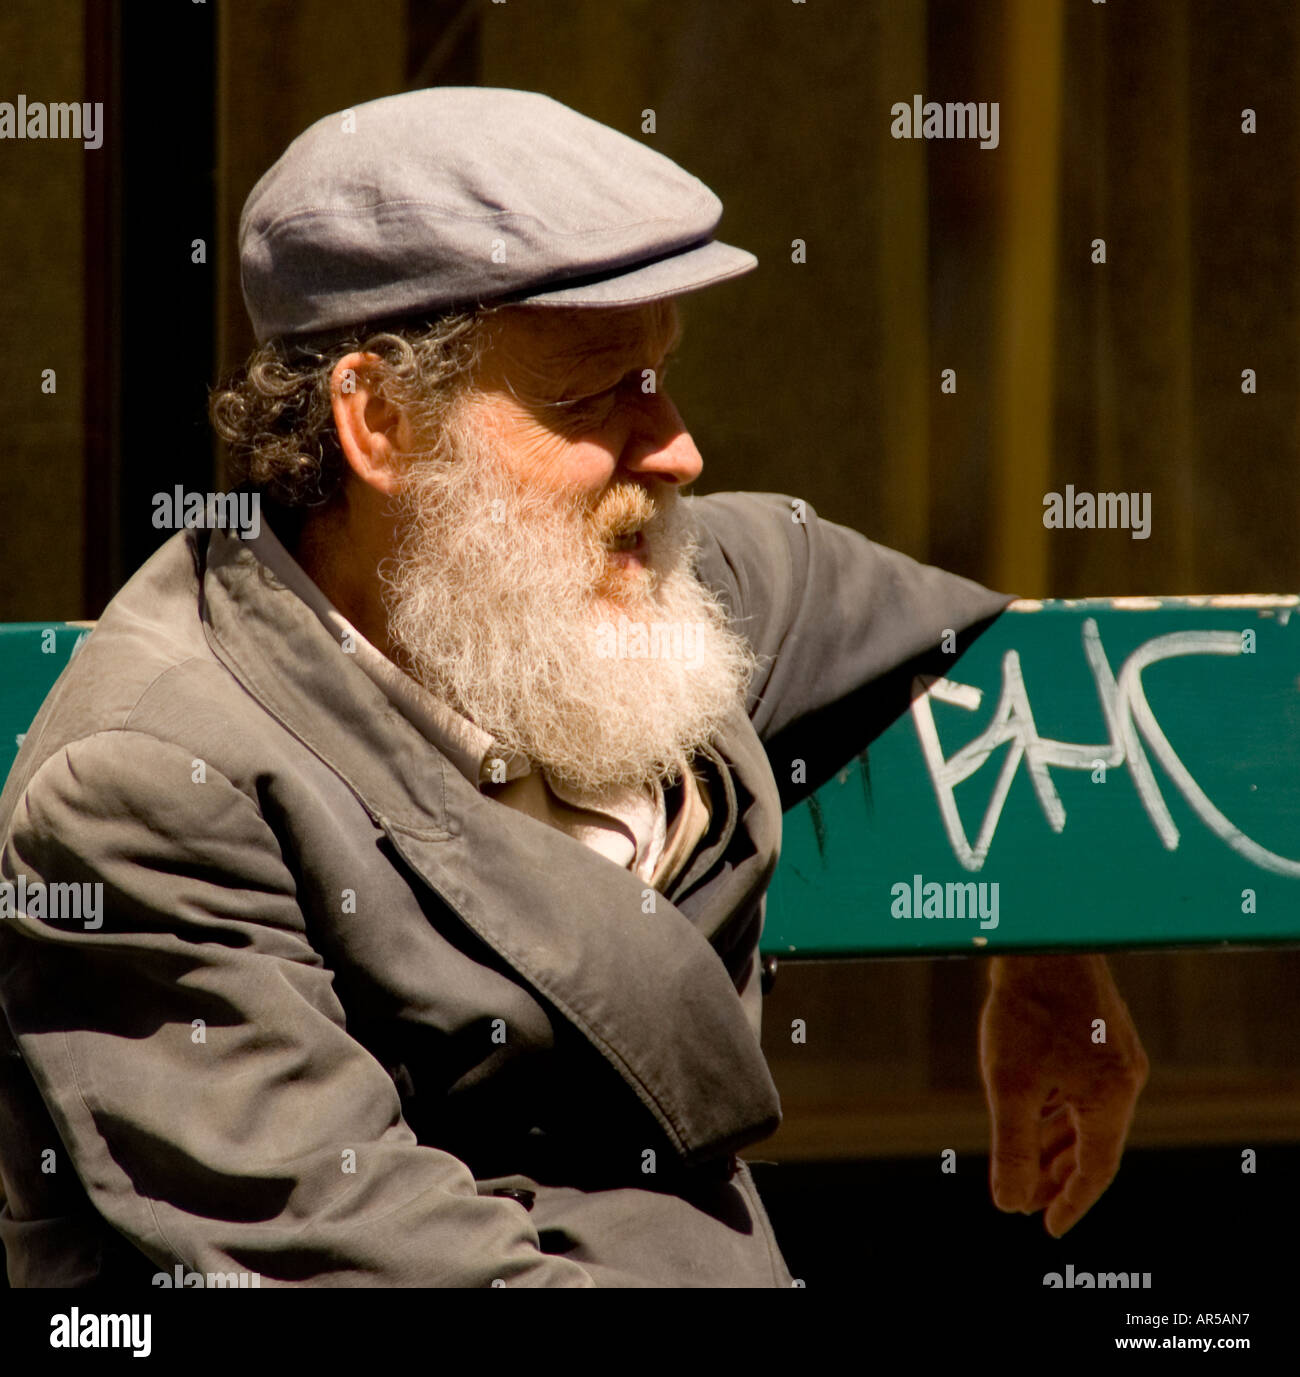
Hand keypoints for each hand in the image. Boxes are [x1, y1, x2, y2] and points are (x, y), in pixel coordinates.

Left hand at [979, 954, 1148, 1236]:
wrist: (1042, 938)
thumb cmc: (1026, 1008)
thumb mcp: (1011, 1086)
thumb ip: (1013, 1148)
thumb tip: (1009, 1204)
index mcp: (1112, 1097)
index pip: (1096, 1170)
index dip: (1070, 1202)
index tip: (1048, 1229)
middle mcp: (1124, 1078)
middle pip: (1094, 1146)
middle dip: (1058, 1178)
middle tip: (1027, 1204)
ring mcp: (1116, 1054)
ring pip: (1087, 1117)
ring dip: (1057, 1146)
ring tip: (1027, 1172)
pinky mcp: (1101, 1033)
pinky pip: (1083, 1090)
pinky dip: (1060, 1113)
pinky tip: (1035, 1119)